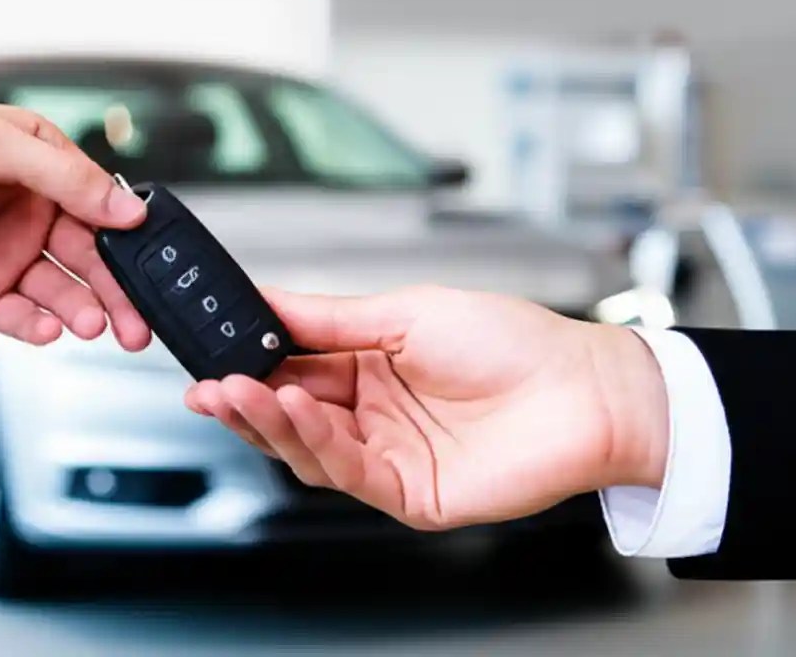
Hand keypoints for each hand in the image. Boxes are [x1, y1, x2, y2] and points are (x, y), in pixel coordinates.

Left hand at [0, 99, 150, 349]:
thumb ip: (64, 177)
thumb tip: (127, 208)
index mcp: (35, 166)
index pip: (100, 204)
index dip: (129, 234)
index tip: (154, 262)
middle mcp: (23, 211)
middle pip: (91, 257)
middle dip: (119, 290)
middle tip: (137, 321)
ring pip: (61, 292)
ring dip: (82, 310)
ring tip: (92, 324)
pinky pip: (18, 318)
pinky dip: (38, 327)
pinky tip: (47, 328)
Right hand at [184, 285, 669, 530]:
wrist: (585, 390)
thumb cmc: (515, 342)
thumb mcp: (406, 311)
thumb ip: (330, 316)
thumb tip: (266, 300)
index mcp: (371, 367)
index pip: (294, 370)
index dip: (250, 365)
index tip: (211, 353)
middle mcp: (375, 415)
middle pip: (291, 415)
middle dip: (246, 401)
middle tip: (209, 385)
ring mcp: (391, 457)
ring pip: (310, 449)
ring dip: (271, 421)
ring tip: (240, 393)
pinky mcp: (410, 495)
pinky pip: (349, 472)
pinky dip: (317, 441)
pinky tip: (298, 410)